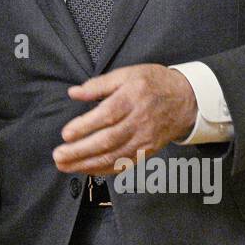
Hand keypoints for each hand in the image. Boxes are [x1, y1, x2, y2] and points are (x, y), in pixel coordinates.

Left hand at [53, 63, 197, 176]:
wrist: (186, 100)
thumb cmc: (153, 83)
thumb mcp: (127, 74)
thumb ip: (99, 84)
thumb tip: (74, 93)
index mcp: (133, 98)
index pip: (107, 115)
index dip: (86, 126)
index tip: (66, 134)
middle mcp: (139, 121)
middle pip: (108, 140)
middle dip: (81, 151)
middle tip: (58, 155)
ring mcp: (145, 139)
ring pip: (114, 156)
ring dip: (87, 164)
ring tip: (65, 166)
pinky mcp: (147, 151)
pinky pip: (124, 164)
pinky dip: (104, 170)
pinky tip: (86, 170)